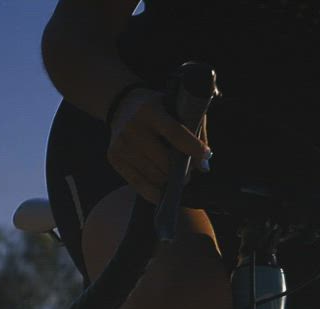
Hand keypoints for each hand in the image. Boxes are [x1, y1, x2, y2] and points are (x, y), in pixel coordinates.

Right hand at [107, 89, 209, 203]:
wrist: (120, 104)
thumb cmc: (156, 108)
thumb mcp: (174, 106)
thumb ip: (193, 129)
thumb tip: (204, 165)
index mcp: (150, 111)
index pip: (176, 134)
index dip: (193, 148)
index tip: (205, 157)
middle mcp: (133, 128)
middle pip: (165, 162)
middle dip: (182, 172)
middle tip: (189, 174)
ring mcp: (121, 145)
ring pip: (154, 177)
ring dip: (169, 182)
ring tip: (174, 178)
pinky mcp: (114, 159)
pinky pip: (140, 185)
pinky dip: (155, 192)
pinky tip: (163, 191)